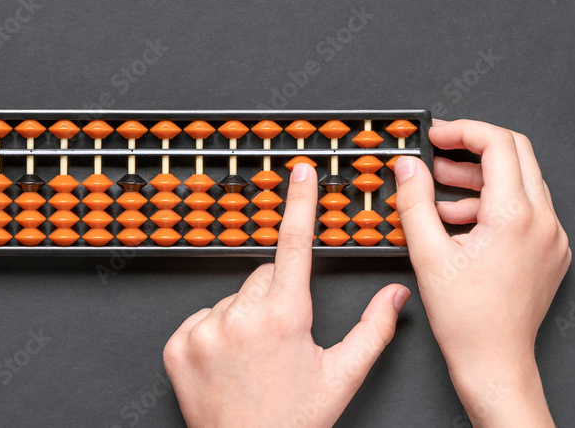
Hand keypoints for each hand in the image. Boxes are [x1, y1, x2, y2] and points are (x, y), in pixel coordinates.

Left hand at [163, 162, 409, 427]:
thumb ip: (374, 329)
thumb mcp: (342, 377)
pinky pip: (201, 318)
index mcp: (285, 317)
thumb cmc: (294, 421)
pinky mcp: (177, 344)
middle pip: (263, 277)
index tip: (299, 171)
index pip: (295, 244)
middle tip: (283, 338)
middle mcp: (240, 316)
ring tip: (254, 359)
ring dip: (244, 317)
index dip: (299, 202)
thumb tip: (396, 294)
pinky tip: (227, 363)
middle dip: (276, 296)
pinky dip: (214, 334)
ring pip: (232, 299)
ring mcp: (204, 330)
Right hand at [394, 119, 570, 427]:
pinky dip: (493, 202)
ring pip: (520, 181)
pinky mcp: (550, 252)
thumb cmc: (466, 320)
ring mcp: (552, 237)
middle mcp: (544, 222)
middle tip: (437, 153)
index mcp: (516, 216)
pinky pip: (525, 209)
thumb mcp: (428, 253)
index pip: (498, 144)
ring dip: (480, 177)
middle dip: (472, 148)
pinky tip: (458, 220)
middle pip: (515, 154)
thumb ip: (414, 201)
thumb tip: (408, 166)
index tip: (435, 135)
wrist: (495, 363)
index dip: (463, 130)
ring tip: (438, 190)